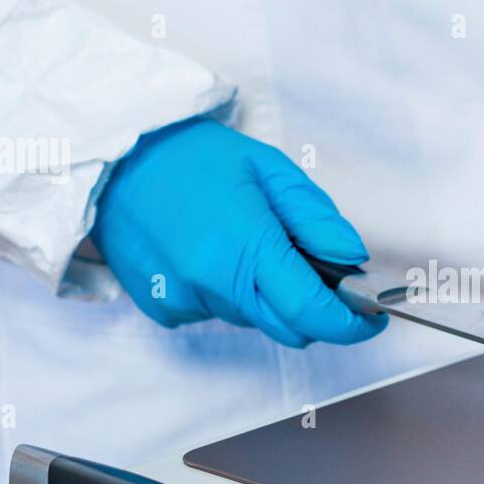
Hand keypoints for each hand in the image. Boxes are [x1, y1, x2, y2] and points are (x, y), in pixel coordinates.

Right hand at [91, 117, 386, 347]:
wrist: (113, 158)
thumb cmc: (193, 156)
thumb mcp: (269, 169)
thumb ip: (317, 220)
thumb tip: (355, 261)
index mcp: (245, 246)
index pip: (312, 312)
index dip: (350, 324)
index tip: (370, 318)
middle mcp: (212, 282)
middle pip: (288, 327)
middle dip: (312, 309)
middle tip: (312, 267)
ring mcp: (183, 300)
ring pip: (253, 319)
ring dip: (264, 294)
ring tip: (242, 241)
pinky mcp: (162, 309)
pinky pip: (216, 314)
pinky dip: (227, 294)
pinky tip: (208, 253)